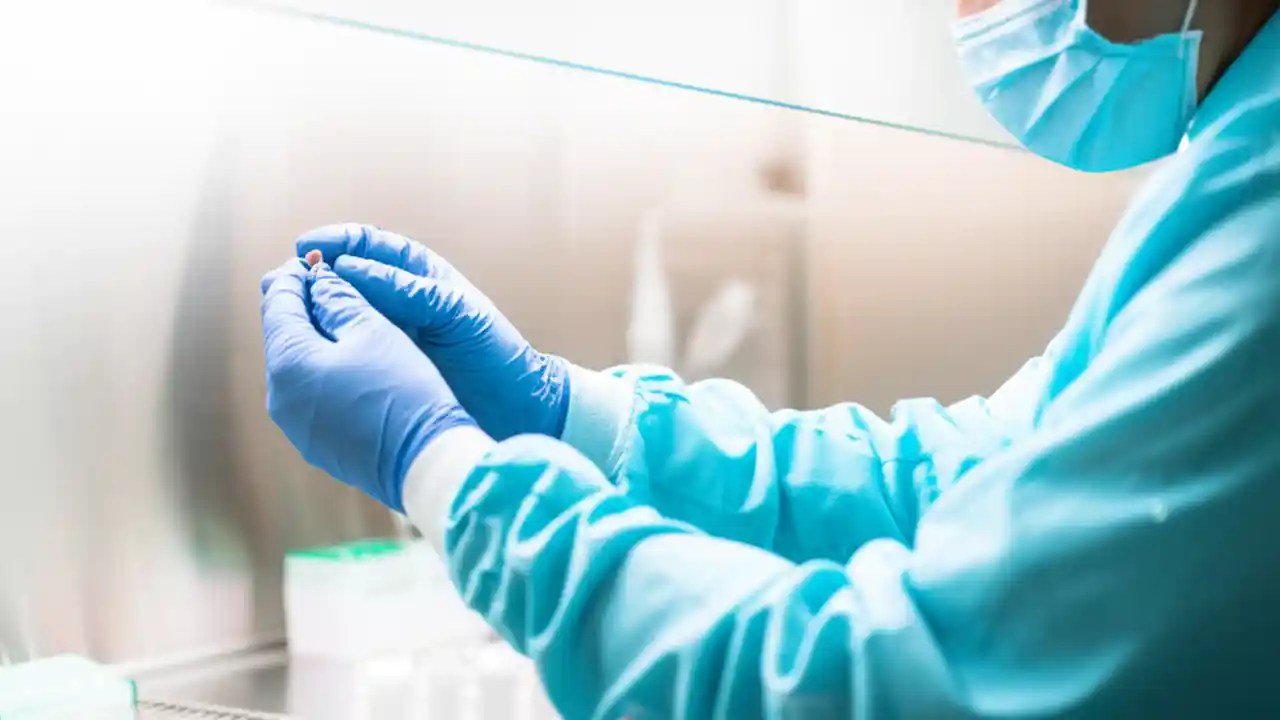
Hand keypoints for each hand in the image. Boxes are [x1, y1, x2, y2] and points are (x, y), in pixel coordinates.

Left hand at [260, 258, 475, 510]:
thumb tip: (316, 279)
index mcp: (288, 363)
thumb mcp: (374, 330)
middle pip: (283, 336)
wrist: (427, 462)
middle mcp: (280, 397)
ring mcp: (296, 426)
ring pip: (297, 367)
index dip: (294, 274)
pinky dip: (324, 371)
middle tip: (323, 280)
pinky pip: (311, 395)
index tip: (312, 257)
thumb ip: (338, 298)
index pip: (278, 303)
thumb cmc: (404, 389)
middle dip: (302, 306)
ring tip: (343, 318)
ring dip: (314, 339)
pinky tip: (351, 362)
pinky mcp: (317, 445)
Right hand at [294, 223, 570, 440]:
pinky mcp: (384, 370)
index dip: (335, 243)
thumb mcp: (454, 313)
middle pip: (345, 279)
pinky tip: (302, 351)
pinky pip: (346, 351)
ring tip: (278, 310)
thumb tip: (348, 269)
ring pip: (340, 315)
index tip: (307, 248)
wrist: (517, 406)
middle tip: (279, 278)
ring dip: (310, 312)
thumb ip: (407, 291)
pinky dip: (323, 347)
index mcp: (419, 276)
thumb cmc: (494, 352)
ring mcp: (388, 335)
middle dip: (311, 276)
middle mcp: (398, 301)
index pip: (368, 246)